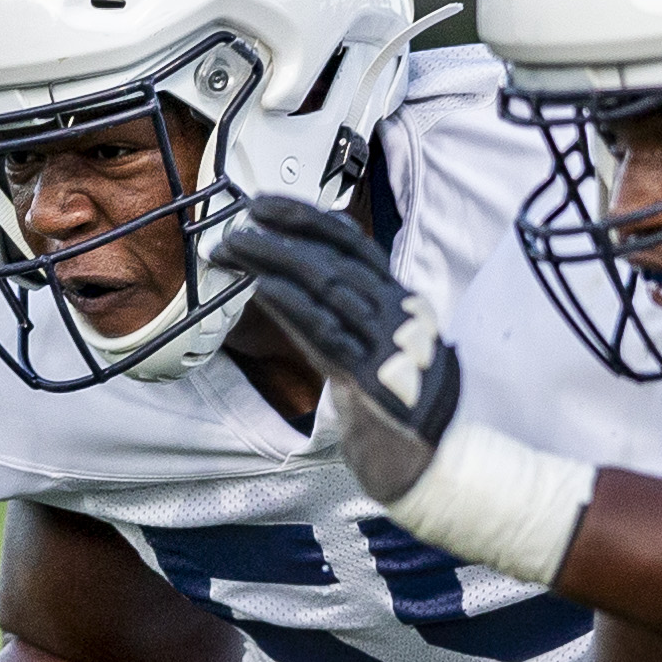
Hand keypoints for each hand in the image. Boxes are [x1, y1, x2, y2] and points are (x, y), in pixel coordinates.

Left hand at [214, 196, 460, 500]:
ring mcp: (387, 342)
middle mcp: (397, 312)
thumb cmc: (396, 399)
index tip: (264, 204)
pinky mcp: (371, 376)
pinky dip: (290, 303)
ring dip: (274, 261)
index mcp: (400, 299)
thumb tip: (298, 269)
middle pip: (334, 257)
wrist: (425, 458)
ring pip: (327, 286)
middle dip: (281, 234)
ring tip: (236, 248)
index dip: (306, 217)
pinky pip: (325, 331)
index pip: (352, 243)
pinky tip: (260, 287)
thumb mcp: (382, 341)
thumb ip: (351, 307)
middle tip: (238, 224)